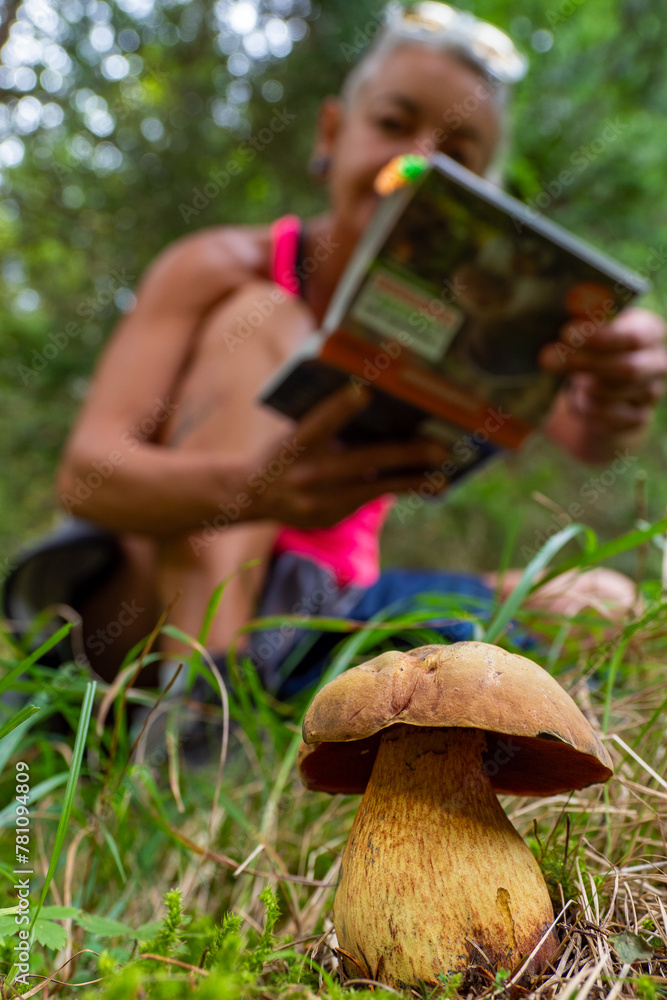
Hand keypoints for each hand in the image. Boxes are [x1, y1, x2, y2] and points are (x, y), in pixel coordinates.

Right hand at [249, 383, 449, 527]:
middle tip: (439, 449)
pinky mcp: (328, 517)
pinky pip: (367, 499)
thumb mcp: (293, 432)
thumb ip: (326, 425)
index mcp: (293, 443)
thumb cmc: (282, 452)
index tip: (363, 392)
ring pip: (375, 489)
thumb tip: (378, 410)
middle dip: (405, 455)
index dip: (339, 408)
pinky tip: (416, 483)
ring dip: (411, 481)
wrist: (252, 495)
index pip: (318, 422)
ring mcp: (317, 500)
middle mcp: (305, 473)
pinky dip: (391, 489)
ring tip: (442, 478)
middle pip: (363, 461)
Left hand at [540, 306, 666, 434]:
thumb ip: (582, 316)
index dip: (600, 337)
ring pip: (614, 394)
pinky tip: (580, 400)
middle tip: (546, 358)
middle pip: (626, 368)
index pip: (634, 336)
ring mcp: (651, 392)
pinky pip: (608, 416)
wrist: (598, 390)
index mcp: (650, 331)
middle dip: (584, 363)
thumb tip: (565, 305)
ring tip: (571, 380)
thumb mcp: (588, 326)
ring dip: (584, 387)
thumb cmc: (591, 348)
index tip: (565, 333)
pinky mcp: (638, 418)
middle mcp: (657, 362)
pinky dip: (587, 409)